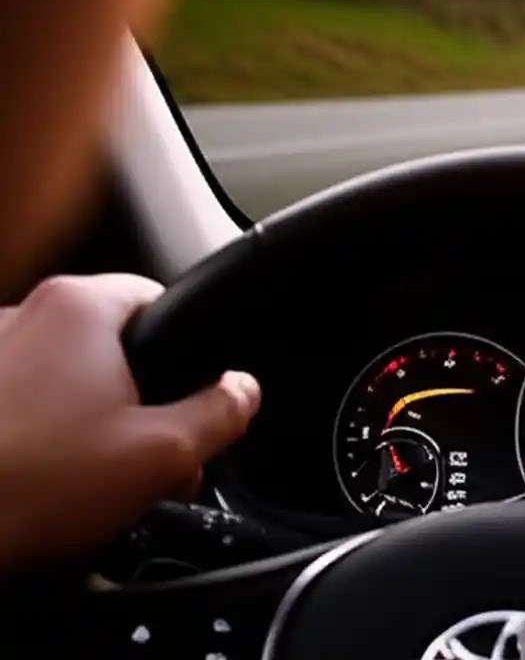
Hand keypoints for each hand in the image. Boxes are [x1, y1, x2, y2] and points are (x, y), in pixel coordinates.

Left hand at [0, 274, 259, 570]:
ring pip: (64, 377)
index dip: (191, 356)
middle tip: (151, 456)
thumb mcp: (163, 455)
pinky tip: (49, 481)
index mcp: (79, 308)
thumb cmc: (33, 485)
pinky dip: (42, 432)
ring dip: (89, 419)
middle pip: (112, 344)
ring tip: (95, 479)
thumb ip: (221, 414)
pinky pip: (22, 401)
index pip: (162, 299)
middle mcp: (24, 313)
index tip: (194, 402)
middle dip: (141, 399)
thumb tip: (243, 391)